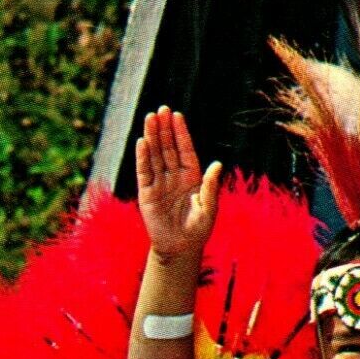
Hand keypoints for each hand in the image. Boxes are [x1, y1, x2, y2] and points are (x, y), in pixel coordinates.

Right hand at [135, 106, 221, 260]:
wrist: (180, 248)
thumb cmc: (198, 230)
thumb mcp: (209, 209)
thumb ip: (211, 186)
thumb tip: (217, 164)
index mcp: (192, 177)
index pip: (185, 150)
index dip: (181, 133)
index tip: (177, 115)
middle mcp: (175, 177)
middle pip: (169, 148)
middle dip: (165, 129)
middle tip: (161, 109)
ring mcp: (160, 183)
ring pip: (155, 155)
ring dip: (152, 137)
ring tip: (150, 118)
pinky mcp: (147, 192)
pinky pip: (144, 171)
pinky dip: (143, 157)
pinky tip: (142, 142)